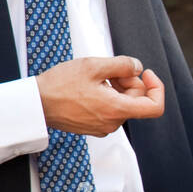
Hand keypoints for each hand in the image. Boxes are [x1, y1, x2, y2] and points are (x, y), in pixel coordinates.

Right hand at [36, 55, 164, 135]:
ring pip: (123, 104)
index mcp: (117, 110)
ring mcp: (103, 127)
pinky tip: (91, 86)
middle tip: (111, 69)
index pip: (155, 107)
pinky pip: (110, 110)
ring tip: (97, 76)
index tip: (146, 74)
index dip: (157, 88)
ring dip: (117, 88)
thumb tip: (137, 68)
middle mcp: (113, 123)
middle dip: (130, 81)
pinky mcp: (93, 126)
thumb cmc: (59, 85)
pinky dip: (108, 96)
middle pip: (137, 101)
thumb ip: (122, 65)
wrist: (36, 103)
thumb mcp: (93, 66)